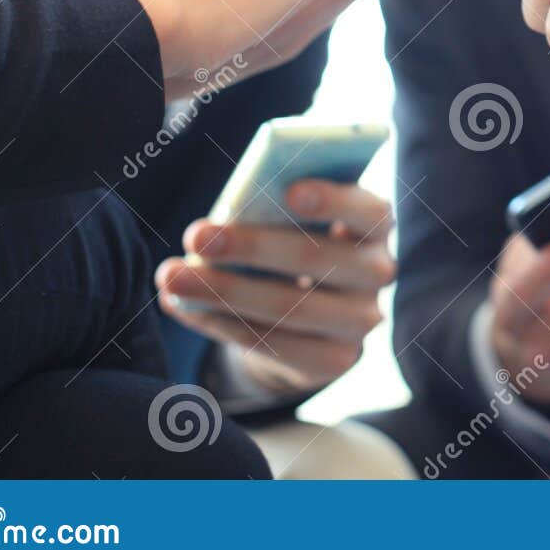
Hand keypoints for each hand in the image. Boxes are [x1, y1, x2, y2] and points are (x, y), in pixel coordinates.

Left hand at [156, 178, 395, 394]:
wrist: (316, 312)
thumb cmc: (294, 240)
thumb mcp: (295, 218)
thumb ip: (272, 211)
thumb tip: (214, 228)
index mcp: (374, 222)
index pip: (368, 210)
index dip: (332, 200)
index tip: (288, 191)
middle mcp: (378, 270)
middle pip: (316, 258)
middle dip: (251, 246)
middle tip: (195, 235)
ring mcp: (363, 319)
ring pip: (291, 307)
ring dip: (223, 292)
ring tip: (170, 277)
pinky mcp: (338, 359)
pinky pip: (276, 345)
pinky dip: (223, 324)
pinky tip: (185, 307)